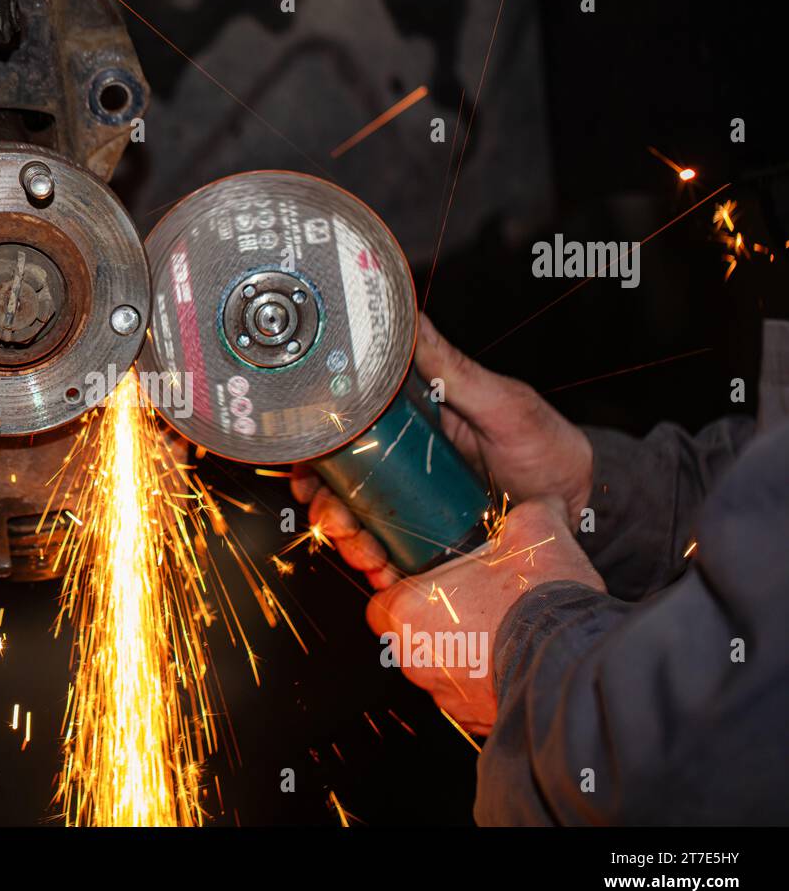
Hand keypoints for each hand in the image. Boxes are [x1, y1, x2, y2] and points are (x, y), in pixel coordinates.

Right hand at [291, 313, 593, 586]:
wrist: (583, 504)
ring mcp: (414, 505)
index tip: (306, 470)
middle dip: (326, 506)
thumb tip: (410, 316)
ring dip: (348, 540)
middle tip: (335, 520)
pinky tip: (381, 573)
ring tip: (362, 552)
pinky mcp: (427, 542)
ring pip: (358, 523)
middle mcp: (403, 463)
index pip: (346, 433)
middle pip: (341, 484)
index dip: (317, 453)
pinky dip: (376, 568)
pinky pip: (389, 557)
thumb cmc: (547, 446)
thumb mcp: (501, 403)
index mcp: (409, 422)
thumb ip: (452, 367)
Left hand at [364, 498, 603, 734]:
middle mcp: (415, 659)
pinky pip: (470, 695)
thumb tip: (542, 504)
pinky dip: (486, 679)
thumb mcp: (534, 530)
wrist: (575, 661)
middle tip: (473, 601)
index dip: (405, 590)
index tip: (430, 582)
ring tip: (500, 628)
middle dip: (438, 619)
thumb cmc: (539, 600)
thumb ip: (527, 511)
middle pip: (410, 635)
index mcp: (408, 611)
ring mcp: (445, 695)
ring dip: (463, 650)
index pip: (381, 602)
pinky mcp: (475, 719)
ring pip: (440, 668)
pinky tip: (514, 657)